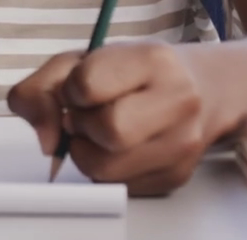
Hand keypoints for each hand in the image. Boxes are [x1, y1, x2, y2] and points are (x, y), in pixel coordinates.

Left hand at [7, 42, 227, 195]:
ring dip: (90, 153)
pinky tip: (120, 148)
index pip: (88, 84)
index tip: (80, 89)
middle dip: (84, 127)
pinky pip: (120, 187)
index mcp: (153, 59)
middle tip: (88, 116)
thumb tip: (45, 137)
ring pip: (108, 169)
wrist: (203, 88)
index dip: (71, 91)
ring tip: (101, 133)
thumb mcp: (85, 59)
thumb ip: (42, 88)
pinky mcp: (177, 175)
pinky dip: (108, 170)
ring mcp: (182, 143)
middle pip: (109, 132)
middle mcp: (178, 100)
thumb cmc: (137, 72)